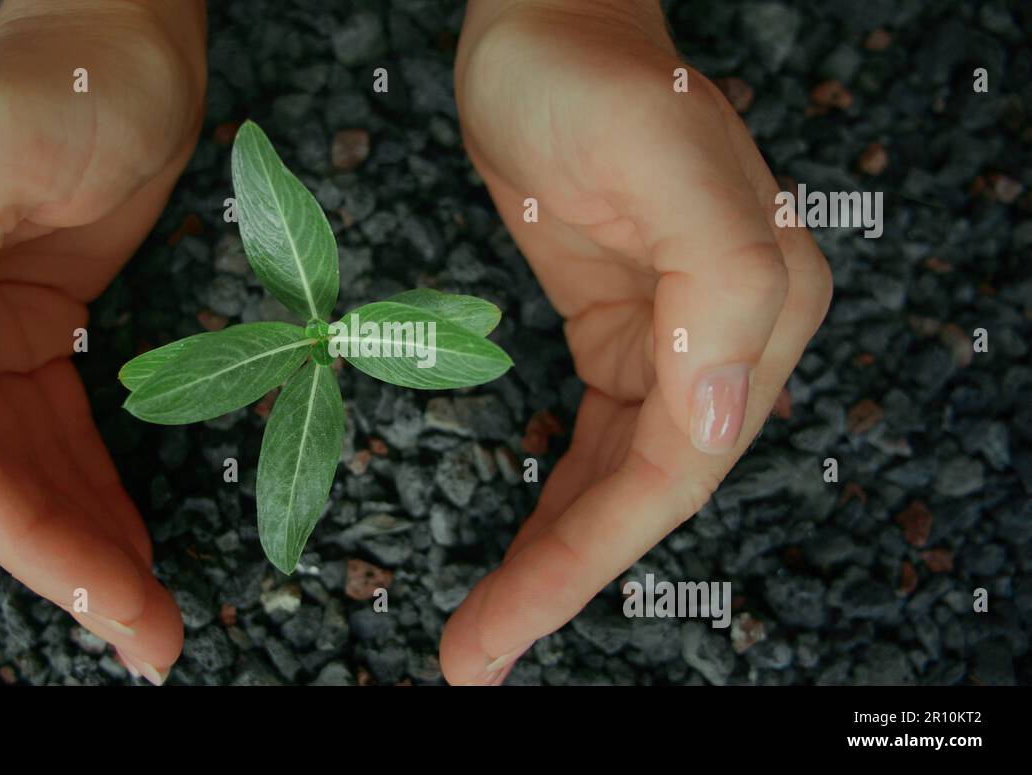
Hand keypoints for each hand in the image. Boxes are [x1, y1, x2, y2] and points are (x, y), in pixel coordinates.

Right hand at [0, 0, 206, 682]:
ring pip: (23, 472)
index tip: (103, 597)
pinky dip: (93, 496)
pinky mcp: (28, 334)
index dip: (21, 534)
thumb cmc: (64, 81)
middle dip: (63, 564)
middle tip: (145, 636)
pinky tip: (131, 545)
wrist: (122, 39)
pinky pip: (57, 438)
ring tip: (149, 617)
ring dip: (83, 547)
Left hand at [441, 0, 832, 683]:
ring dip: (556, 556)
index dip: (591, 561)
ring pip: (617, 480)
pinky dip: (558, 499)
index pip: (675, 471)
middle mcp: (730, 334)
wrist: (543, 26)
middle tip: (477, 655)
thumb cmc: (592, 77)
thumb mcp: (659, 159)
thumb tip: (721, 414)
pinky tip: (525, 547)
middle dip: (563, 580)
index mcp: (759, 307)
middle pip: (646, 493)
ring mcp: (675, 336)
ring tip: (486, 627)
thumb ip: (720, 284)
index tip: (505, 628)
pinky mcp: (620, 331)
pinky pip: (595, 441)